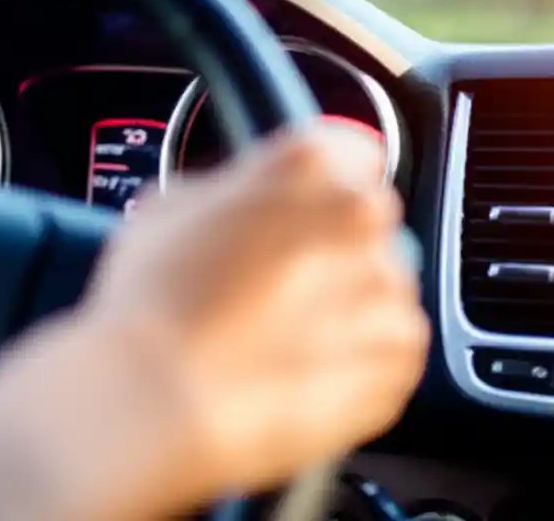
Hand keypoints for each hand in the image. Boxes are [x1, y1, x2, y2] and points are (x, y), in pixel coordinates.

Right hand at [79, 123, 428, 509]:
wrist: (162, 399)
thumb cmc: (153, 307)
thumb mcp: (169, 208)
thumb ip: (231, 191)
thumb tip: (243, 203)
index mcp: (308, 163)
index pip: (352, 154)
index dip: (321, 189)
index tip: (304, 212)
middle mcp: (359, 214)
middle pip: (366, 225)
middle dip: (333, 251)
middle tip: (277, 290)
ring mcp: (386, 285)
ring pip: (381, 289)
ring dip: (348, 310)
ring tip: (283, 343)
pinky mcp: (399, 353)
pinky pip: (393, 351)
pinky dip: (361, 366)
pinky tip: (305, 375)